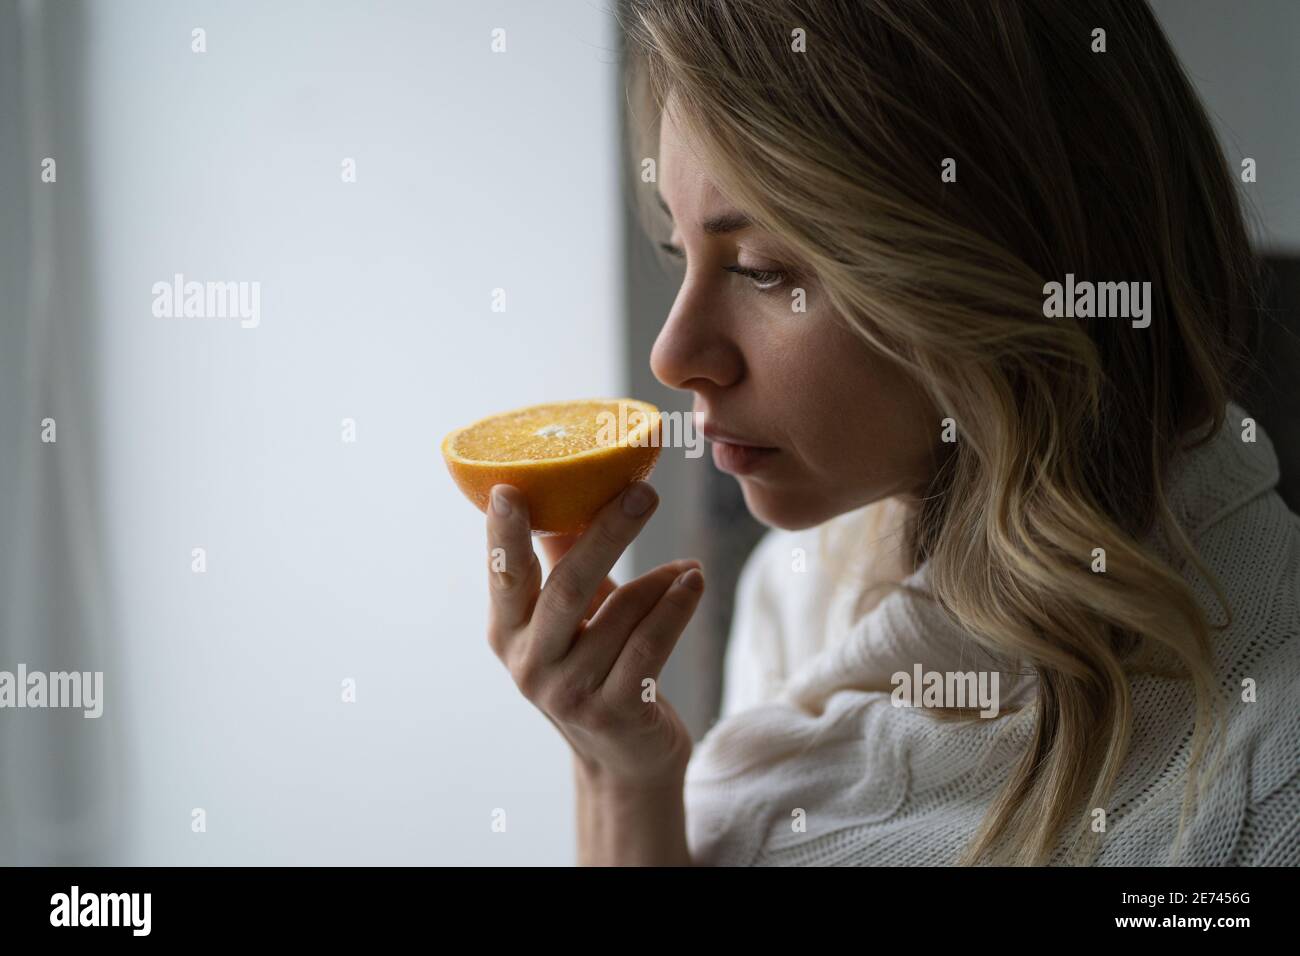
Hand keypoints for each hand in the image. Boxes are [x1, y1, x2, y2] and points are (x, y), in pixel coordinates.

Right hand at [484, 480, 703, 787]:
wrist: (624, 760)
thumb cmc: (596, 668)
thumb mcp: (570, 620)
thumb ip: (562, 561)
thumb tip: (567, 485)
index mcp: (506, 632)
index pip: (503, 575)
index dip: (504, 534)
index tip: (511, 488)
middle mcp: (528, 663)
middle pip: (568, 587)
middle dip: (609, 535)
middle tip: (644, 494)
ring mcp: (570, 692)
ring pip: (623, 612)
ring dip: (662, 581)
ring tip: (687, 569)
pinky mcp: (614, 711)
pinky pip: (652, 643)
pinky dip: (677, 605)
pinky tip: (693, 580)